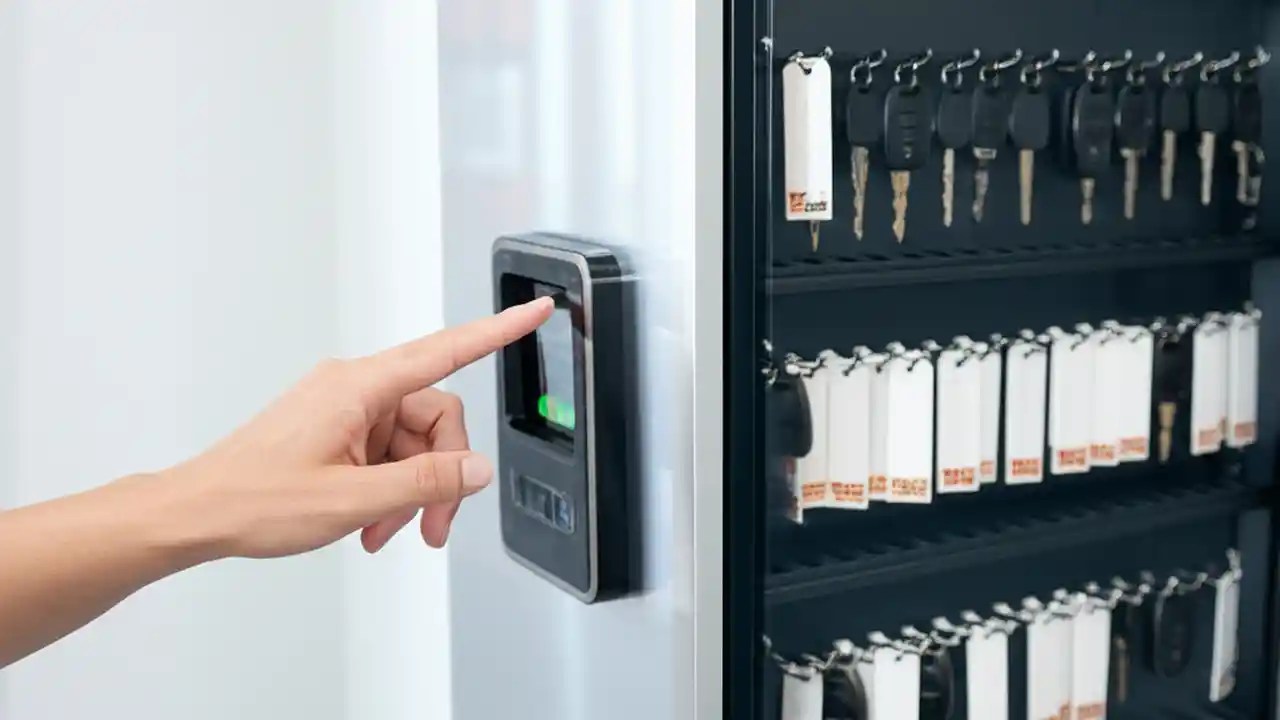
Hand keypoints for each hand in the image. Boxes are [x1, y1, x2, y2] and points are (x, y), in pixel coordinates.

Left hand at [162, 297, 552, 560]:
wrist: (197, 514)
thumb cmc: (253, 499)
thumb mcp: (352, 500)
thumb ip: (425, 482)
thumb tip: (476, 468)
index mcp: (359, 387)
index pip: (447, 350)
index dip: (499, 330)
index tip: (536, 309)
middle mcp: (355, 388)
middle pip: (436, 418)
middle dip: (442, 475)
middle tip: (432, 527)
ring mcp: (346, 409)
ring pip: (413, 443)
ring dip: (412, 491)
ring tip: (388, 532)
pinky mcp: (338, 429)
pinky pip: (387, 452)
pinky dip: (390, 489)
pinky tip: (372, 523)